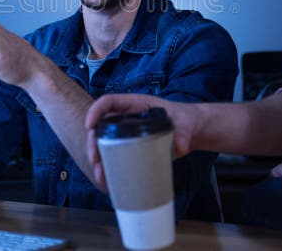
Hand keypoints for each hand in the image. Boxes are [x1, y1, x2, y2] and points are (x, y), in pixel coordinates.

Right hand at [84, 94, 200, 187]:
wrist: (191, 131)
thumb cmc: (185, 120)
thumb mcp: (185, 124)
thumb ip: (183, 133)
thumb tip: (180, 147)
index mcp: (136, 105)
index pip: (109, 102)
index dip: (96, 110)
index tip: (90, 125)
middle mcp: (127, 118)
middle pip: (102, 126)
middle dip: (93, 142)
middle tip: (95, 160)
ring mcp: (128, 133)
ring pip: (104, 142)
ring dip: (98, 158)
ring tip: (100, 175)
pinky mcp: (132, 147)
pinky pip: (115, 155)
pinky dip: (109, 167)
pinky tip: (108, 180)